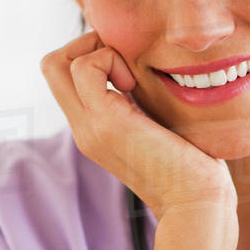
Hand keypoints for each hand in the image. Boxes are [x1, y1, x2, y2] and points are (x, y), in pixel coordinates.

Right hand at [40, 30, 237, 229]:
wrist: (198, 204)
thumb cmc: (195, 170)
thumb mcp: (162, 130)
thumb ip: (147, 108)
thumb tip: (153, 79)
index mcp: (95, 129)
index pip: (64, 77)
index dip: (92, 55)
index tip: (131, 68)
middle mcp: (84, 129)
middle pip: (51, 66)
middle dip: (86, 45)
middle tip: (125, 61)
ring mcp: (90, 127)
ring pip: (56, 62)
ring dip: (96, 51)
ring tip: (131, 77)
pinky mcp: (107, 123)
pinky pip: (85, 67)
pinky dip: (108, 59)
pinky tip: (135, 84)